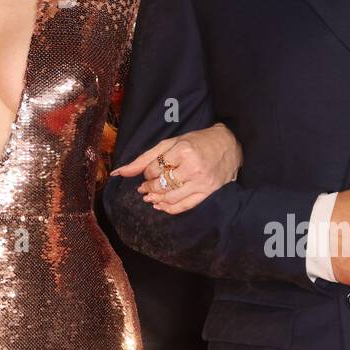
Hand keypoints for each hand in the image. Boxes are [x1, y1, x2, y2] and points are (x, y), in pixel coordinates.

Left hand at [110, 122, 242, 214]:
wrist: (229, 145)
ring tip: (150, 197)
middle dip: (148, 188)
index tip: (147, 173)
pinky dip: (169, 208)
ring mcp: (202, 182)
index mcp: (183, 150)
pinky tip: (161, 205)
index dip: (146, 173)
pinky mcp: (208, 192)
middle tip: (144, 188)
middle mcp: (193, 167)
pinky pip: (185, 206)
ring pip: (171, 198)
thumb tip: (119, 172)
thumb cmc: (197, 141)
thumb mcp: (170, 143)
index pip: (154, 169)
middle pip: (161, 185)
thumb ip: (145, 158)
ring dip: (156, 200)